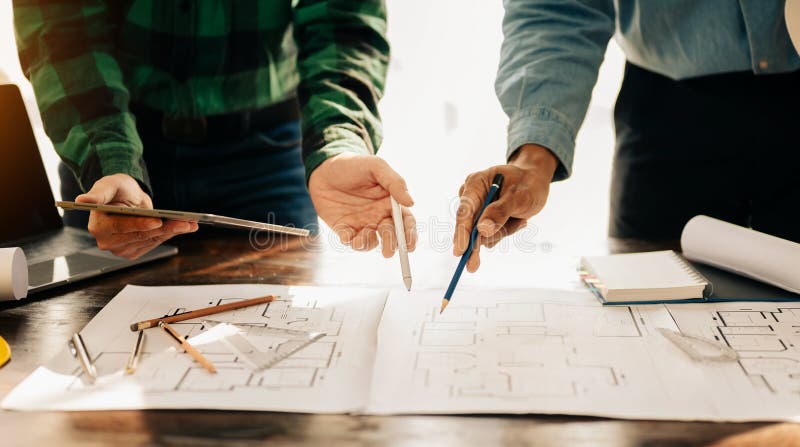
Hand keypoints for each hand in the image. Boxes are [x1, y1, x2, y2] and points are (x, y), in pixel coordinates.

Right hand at [76, 174, 197, 258]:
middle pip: (141, 235)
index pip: (121, 227)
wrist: (126, 198)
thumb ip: (98, 194)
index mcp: (98, 226)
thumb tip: (81, 200)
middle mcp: (107, 242)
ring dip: (173, 231)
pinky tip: (184, 227)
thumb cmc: (116, 189)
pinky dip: (170, 234)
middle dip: (165, 228)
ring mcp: (121, 249)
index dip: (140, 224)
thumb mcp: (109, 185)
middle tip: (187, 222)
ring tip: (191, 223)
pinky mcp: (134, 252)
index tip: (157, 221)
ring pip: (152, 240)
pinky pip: (155, 243)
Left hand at [308, 153, 416, 256]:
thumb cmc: (353, 164)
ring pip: (371, 243)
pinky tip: (347, 235)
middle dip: (392, 245)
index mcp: (390, 203)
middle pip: (391, 236)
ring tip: (363, 238)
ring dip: (369, 244)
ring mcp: (361, 224)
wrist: (324, 168)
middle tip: (388, 250)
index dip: (410, 234)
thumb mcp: (376, 166)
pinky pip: (350, 241)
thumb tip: (411, 202)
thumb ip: (394, 182)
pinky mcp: (344, 228)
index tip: (409, 245)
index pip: (406, 222)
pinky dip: (350, 242)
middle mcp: (379, 216)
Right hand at [453, 144, 557, 271]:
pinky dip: (505, 232)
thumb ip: (500, 212)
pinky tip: (518, 221)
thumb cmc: (528, 184)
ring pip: (481, 234)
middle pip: (467, 226)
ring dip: (501, 233)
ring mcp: (477, 209)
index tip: (460, 250)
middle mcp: (472, 196)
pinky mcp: (484, 220)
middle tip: (473, 266)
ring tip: (521, 220)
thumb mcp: (519, 196)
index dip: (462, 231)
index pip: (465, 210)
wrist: (535, 182)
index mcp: (475, 184)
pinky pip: (489, 235)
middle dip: (475, 244)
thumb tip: (482, 230)